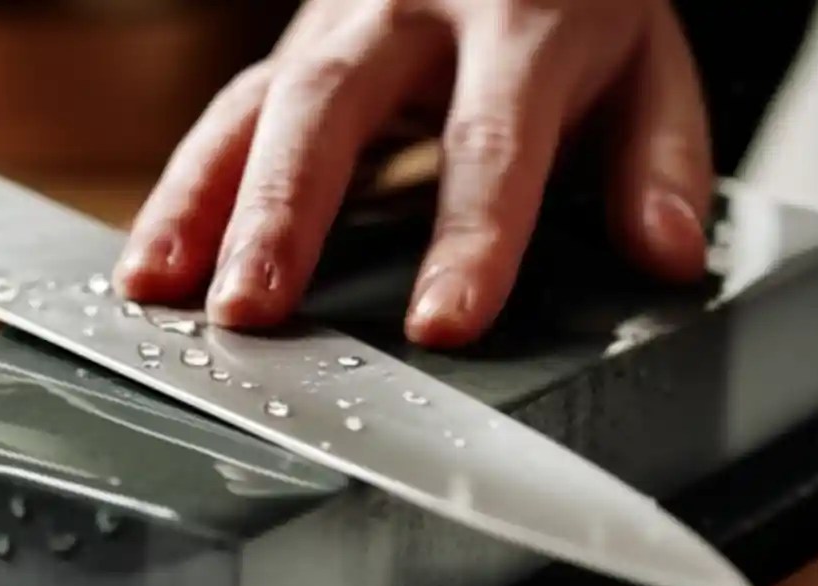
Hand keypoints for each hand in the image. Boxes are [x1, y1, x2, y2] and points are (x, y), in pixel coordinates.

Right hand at [113, 0, 711, 347]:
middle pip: (331, 108)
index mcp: (519, 15)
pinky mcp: (290, 50)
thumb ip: (659, 158)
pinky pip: (224, 117)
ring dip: (199, 204)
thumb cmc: (571, 7)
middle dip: (285, 213)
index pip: (489, 134)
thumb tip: (667, 254)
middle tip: (252, 311)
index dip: (468, 232)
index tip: (442, 323)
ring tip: (160, 293)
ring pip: (254, 107)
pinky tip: (151, 262)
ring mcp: (333, 26)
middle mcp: (407, 11)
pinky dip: (181, 194)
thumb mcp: (645, 64)